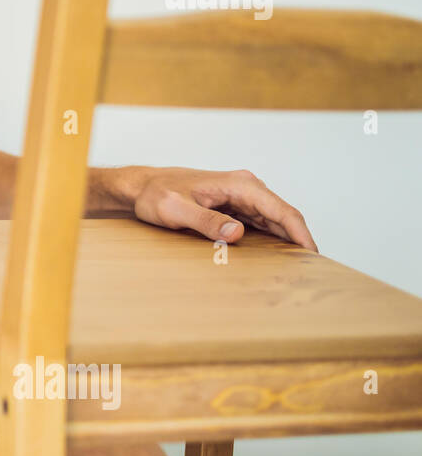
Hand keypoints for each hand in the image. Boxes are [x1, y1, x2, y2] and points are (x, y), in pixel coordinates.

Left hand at [104, 166, 317, 250]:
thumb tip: (237, 233)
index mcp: (238, 185)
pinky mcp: (234, 206)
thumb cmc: (155, 195)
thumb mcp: (176, 210)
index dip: (300, 233)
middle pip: (283, 215)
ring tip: (299, 269)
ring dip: (288, 241)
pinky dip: (272, 238)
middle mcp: (245, 187)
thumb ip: (206, 221)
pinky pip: (261, 223)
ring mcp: (241, 196)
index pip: (281, 209)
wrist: (141, 187)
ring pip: (274, 220)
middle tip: (311, 271)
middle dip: (300, 241)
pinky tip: (276, 257)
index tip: (314, 255)